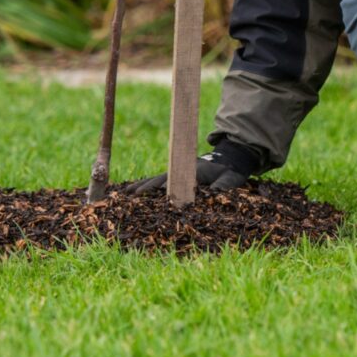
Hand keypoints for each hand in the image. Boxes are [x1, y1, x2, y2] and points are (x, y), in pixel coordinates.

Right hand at [120, 140, 260, 195]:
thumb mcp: (231, 177)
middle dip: (145, 188)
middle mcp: (181, 171)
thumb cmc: (229, 172)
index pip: (175, 180)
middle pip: (160, 179)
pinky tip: (132, 193)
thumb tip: (217, 192)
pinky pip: (157, 182)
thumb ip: (225, 184)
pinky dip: (145, 186)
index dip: (161, 187)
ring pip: (155, 180)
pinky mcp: (175, 177)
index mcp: (193, 171)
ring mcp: (177, 173)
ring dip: (141, 187)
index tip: (149, 193)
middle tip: (130, 196)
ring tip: (125, 195)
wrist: (228, 161)